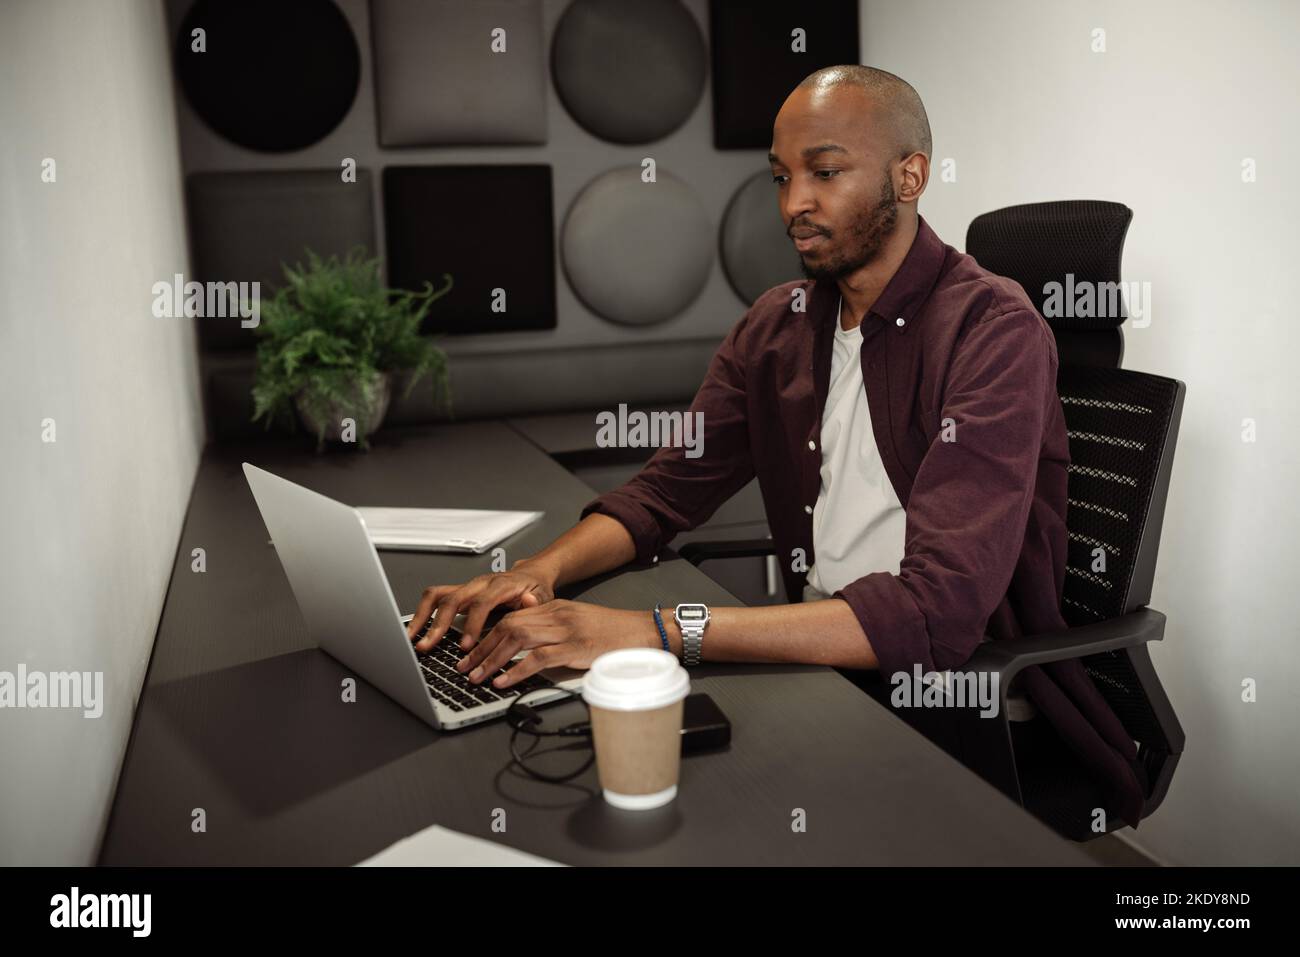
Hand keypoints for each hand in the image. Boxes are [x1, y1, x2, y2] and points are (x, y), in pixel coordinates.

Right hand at [408, 565, 556, 652]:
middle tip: (430, 645)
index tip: (466, 645)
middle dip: (439, 624)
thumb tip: (529, 601)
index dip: (472, 624)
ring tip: (414, 638)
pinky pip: (436, 599)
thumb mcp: (543, 596)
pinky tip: (416, 631)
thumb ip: (536, 602)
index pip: (482, 602)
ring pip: (438, 595)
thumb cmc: (536, 588)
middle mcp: (480, 584)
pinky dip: (423, 614)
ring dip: (423, 617)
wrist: (531, 575)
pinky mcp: (460, 593)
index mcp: (501, 585)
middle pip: (453, 598)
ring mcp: (467, 587)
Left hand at [453, 599, 661, 690]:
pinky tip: (503, 681)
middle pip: (507, 626)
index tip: (471, 652)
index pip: (511, 617)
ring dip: (491, 659)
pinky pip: (538, 658)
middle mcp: (556, 615)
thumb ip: (554, 629)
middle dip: (481, 648)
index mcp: (555, 608)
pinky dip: (516, 670)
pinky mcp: (575, 647)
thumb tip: (527, 648)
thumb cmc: (615, 632)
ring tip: (477, 677)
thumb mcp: (579, 623)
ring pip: (516, 639)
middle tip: (464, 667)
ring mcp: (565, 630)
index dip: (487, 635)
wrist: (645, 632)